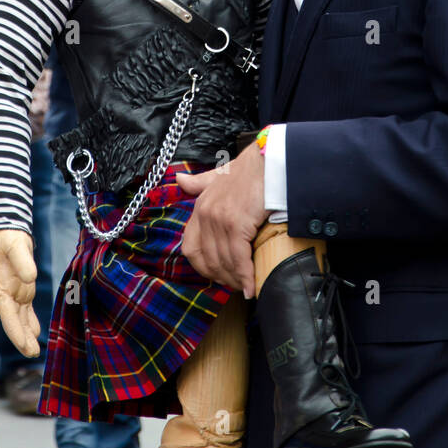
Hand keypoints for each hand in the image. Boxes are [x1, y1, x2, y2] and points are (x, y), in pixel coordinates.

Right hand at [0, 230, 39, 357]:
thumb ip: (23, 262)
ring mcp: (14, 293)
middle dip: (22, 339)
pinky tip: (36, 332)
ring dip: (26, 334)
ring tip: (34, 351)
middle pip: (14, 322)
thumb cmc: (7, 237)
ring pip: (21, 319)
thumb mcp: (16, 246)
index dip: (16, 331)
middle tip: (33, 354)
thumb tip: (31, 278)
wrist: (5, 228)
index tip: (24, 344)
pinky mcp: (22, 288)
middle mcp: (5, 295)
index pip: (8, 315)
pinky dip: (30, 321)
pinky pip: (26, 310)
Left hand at [177, 144, 269, 298]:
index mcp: (199, 207)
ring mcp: (219, 219)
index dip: (203, 267)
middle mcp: (205, 214)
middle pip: (207, 259)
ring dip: (235, 280)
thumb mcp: (218, 175)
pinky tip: (251, 286)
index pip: (191, 248)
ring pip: (223, 261)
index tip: (218, 275)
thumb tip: (179, 180)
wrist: (269, 160)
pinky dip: (245, 275)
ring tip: (245, 287)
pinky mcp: (237, 223)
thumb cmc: (248, 169)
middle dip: (221, 277)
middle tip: (235, 285)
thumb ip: (199, 183)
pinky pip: (238, 257)